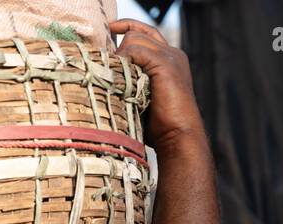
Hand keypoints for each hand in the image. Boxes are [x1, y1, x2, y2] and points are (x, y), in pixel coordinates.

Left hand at [110, 19, 204, 150]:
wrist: (178, 136)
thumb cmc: (158, 127)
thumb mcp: (141, 99)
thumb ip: (130, 84)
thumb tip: (104, 80)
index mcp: (169, 60)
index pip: (146, 33)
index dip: (128, 28)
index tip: (110, 29)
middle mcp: (172, 53)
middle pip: (137, 33)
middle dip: (118, 42)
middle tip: (107, 58)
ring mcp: (170, 56)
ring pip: (134, 39)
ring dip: (118, 57)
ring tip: (114, 79)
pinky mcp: (165, 63)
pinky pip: (136, 49)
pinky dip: (124, 61)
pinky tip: (120, 80)